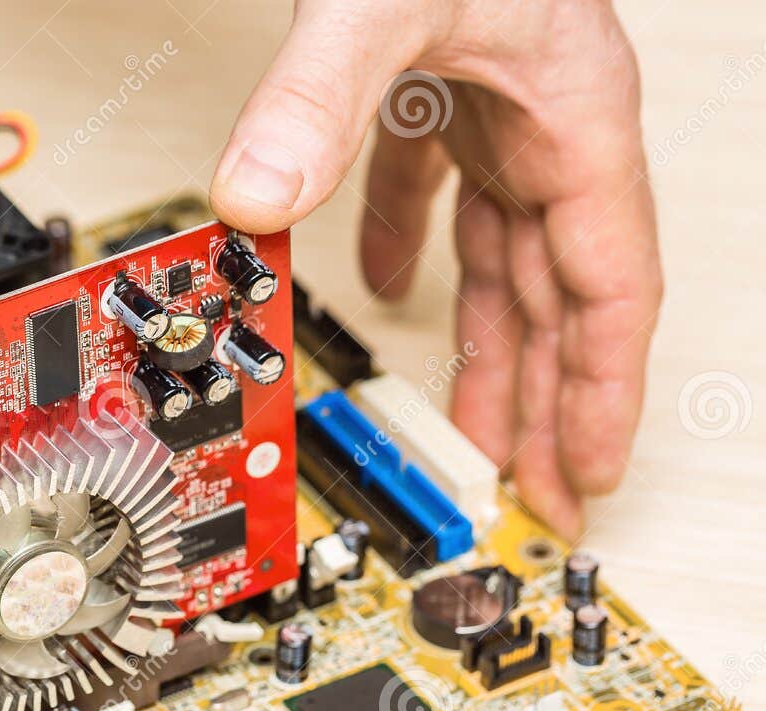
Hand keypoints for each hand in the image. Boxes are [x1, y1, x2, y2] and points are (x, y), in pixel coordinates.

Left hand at [211, 0, 660, 536]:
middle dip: (546, 397)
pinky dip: (419, 234)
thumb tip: (255, 203)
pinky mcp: (446, 75)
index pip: (604, 292)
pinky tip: (393, 277)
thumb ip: (323, 101)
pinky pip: (444, 180)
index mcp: (573, 117)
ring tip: (475, 419)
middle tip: (533, 485)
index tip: (585, 473)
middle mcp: (549, 119)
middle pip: (557, 293)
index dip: (595, 394)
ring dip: (490, 338)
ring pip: (506, 250)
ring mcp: (501, 98)